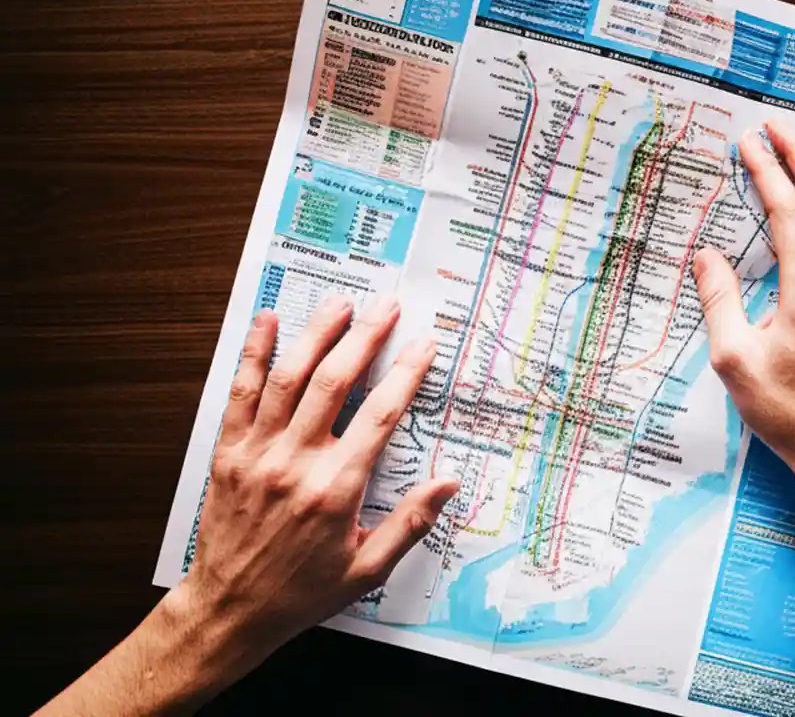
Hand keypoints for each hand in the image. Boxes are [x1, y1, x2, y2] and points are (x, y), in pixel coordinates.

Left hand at [174, 295, 458, 661]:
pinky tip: (268, 323)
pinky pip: (240, 394)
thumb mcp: (368, 569)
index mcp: (335, 489)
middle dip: (365, 337)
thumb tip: (448, 483)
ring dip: (316, 334)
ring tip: (341, 303)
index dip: (405, 374)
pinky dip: (254, 354)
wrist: (230, 609)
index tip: (423, 345)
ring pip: (288, 378)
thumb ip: (410, 523)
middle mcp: (295, 463)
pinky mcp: (228, 454)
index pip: (379, 415)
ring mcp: (257, 454)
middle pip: (334, 382)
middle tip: (387, 306)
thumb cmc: (302, 593)